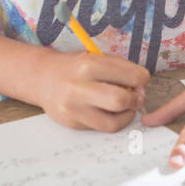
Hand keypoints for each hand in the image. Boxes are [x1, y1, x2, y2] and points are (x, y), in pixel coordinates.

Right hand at [35, 50, 149, 131]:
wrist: (42, 78)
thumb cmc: (75, 67)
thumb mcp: (96, 57)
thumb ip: (120, 69)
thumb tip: (141, 89)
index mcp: (88, 65)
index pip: (131, 76)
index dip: (142, 79)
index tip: (139, 80)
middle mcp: (78, 88)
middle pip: (121, 101)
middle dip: (135, 100)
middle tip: (134, 97)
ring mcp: (73, 109)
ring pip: (113, 122)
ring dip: (126, 115)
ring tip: (123, 106)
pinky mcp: (72, 123)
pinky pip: (102, 128)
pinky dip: (111, 120)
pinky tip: (108, 111)